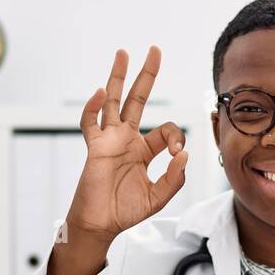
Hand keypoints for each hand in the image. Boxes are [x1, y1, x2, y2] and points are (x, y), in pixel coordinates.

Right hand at [64, 46, 188, 243]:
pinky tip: (100, 93)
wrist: (100, 224)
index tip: (177, 153)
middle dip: (146, 75)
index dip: (176, 137)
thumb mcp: (158, 197)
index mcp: (144, 150)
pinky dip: (93, 108)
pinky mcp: (95, 148)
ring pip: (113, 102)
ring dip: (117, 77)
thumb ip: (174, 178)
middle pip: (138, 99)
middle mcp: (127, 140)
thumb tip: (183, 154)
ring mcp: (109, 141)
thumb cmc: (125, 211)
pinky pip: (90, 123)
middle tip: (154, 50)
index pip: (165, 129)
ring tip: (123, 53)